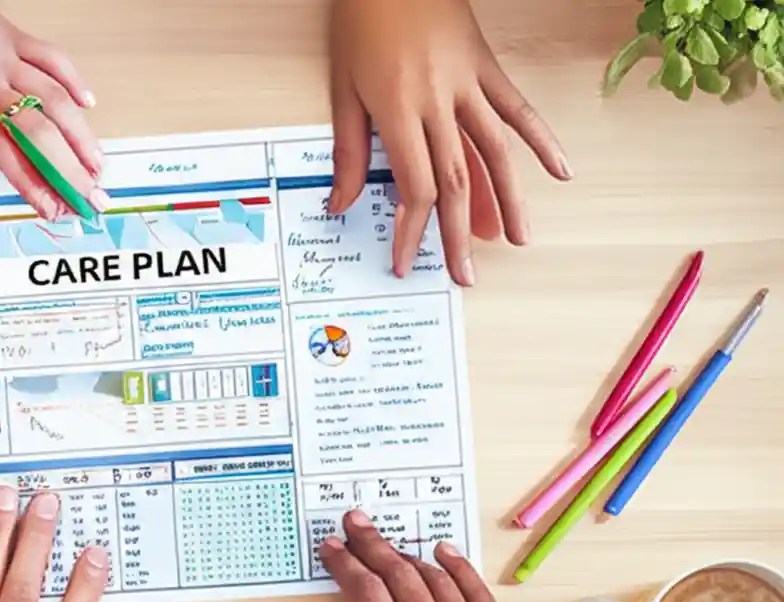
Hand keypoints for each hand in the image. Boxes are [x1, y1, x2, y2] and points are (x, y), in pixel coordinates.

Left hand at [0, 0, 104, 220]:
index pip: (8, 155)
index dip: (34, 185)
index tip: (52, 207)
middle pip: (41, 135)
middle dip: (71, 171)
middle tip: (92, 197)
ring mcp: (6, 59)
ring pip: (55, 101)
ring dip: (81, 136)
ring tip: (98, 165)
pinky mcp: (14, 36)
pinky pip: (53, 59)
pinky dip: (74, 81)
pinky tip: (88, 103)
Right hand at [295, 509, 518, 601]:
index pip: (365, 589)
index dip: (344, 563)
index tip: (332, 548)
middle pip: (398, 573)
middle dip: (371, 543)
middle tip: (355, 523)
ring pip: (436, 578)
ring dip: (407, 556)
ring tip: (386, 544)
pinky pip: (478, 593)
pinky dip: (460, 567)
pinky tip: (442, 551)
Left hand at [328, 0, 571, 286]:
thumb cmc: (362, 21)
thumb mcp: (343, 88)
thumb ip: (348, 150)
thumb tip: (340, 204)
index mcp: (398, 109)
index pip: (415, 186)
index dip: (412, 229)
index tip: (407, 260)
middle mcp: (439, 101)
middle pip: (458, 180)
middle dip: (460, 233)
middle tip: (467, 275)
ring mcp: (470, 83)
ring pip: (495, 151)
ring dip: (509, 200)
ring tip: (518, 240)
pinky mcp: (488, 66)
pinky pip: (518, 108)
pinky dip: (542, 139)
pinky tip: (561, 171)